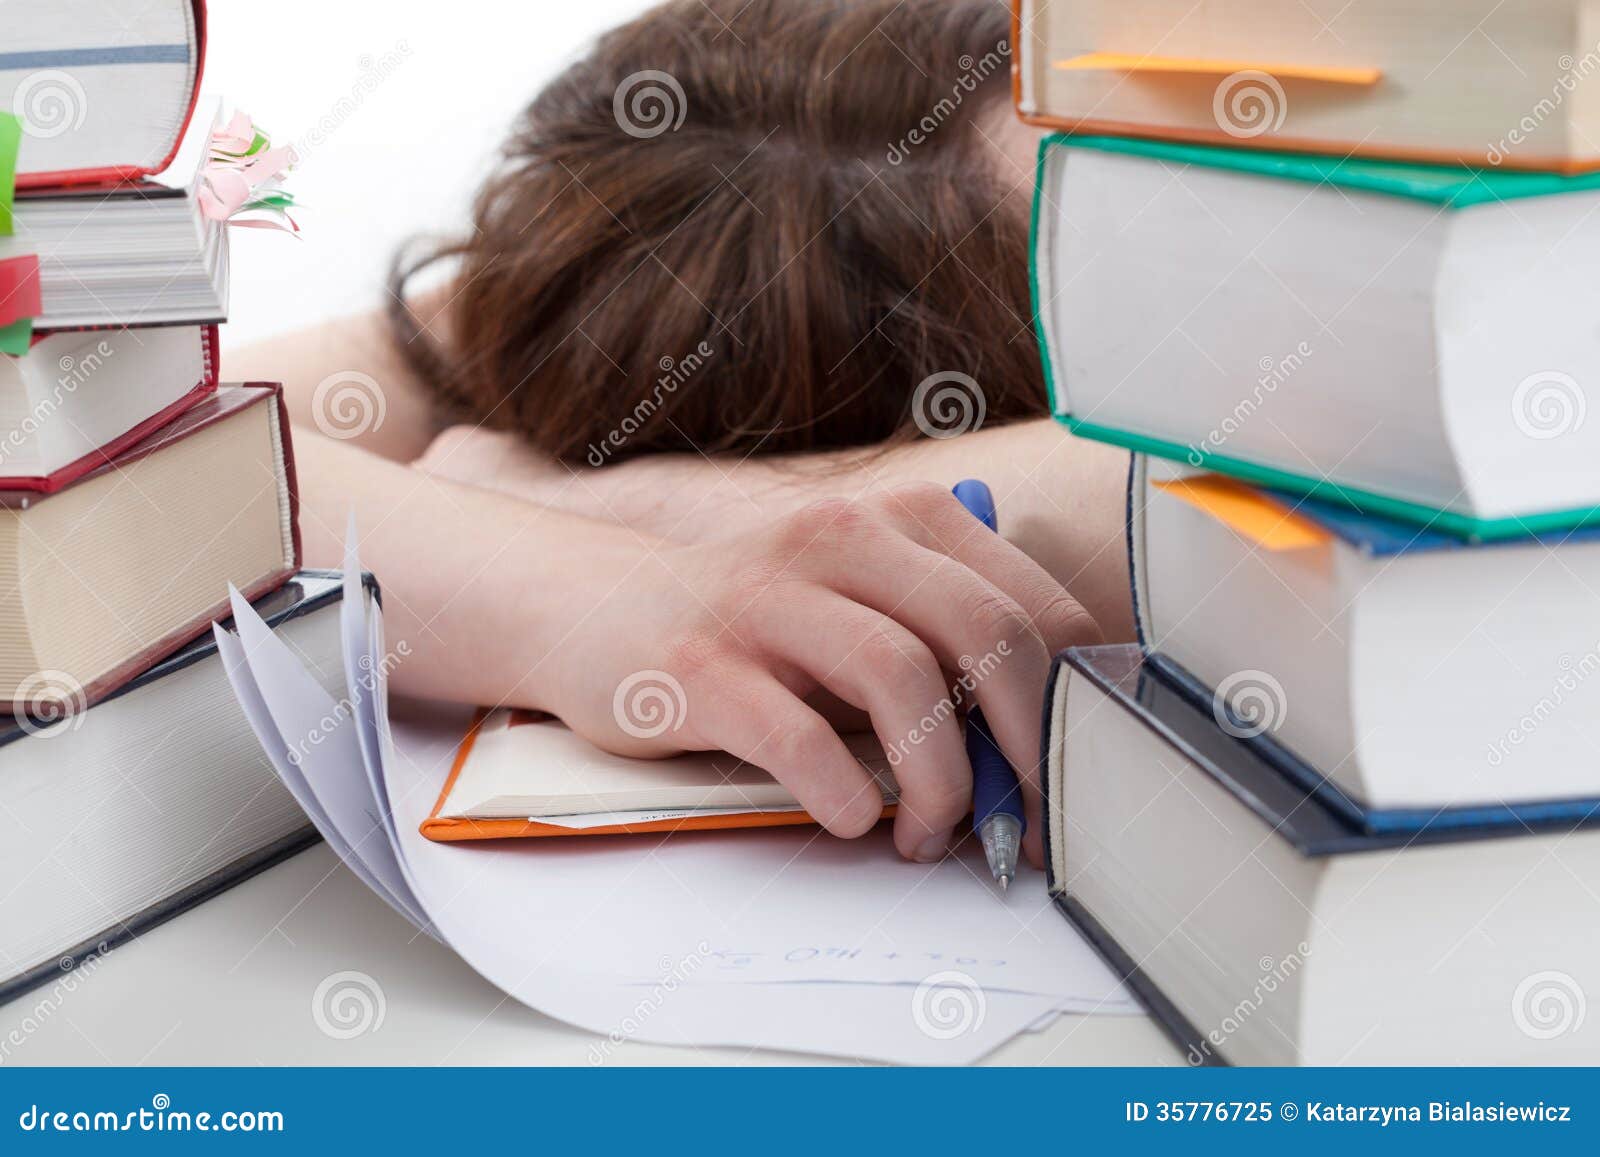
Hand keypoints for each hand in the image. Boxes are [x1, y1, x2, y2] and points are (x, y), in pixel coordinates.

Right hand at [540, 484, 1101, 865]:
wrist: (593, 606)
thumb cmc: (751, 621)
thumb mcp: (858, 598)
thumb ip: (944, 640)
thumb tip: (1042, 742)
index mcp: (900, 519)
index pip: (1031, 602)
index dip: (1072, 701)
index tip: (1077, 779)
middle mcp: (841, 538)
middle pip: (985, 631)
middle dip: (1027, 744)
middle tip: (1024, 821)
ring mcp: (768, 597)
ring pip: (902, 680)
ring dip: (937, 781)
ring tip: (923, 834)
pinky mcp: (703, 664)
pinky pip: (800, 736)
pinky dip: (843, 793)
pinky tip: (847, 819)